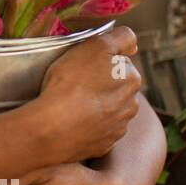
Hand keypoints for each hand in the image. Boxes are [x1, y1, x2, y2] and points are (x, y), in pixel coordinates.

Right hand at [27, 25, 141, 164]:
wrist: (53, 127)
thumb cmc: (71, 83)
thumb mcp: (96, 46)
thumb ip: (121, 37)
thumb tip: (132, 42)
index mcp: (132, 80)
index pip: (120, 63)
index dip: (101, 62)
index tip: (83, 65)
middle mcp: (131, 106)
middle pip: (115, 88)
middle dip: (101, 85)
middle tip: (75, 83)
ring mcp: (116, 129)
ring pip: (108, 111)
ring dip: (95, 106)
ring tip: (70, 104)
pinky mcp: (101, 146)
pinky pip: (96, 131)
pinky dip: (87, 126)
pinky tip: (71, 121)